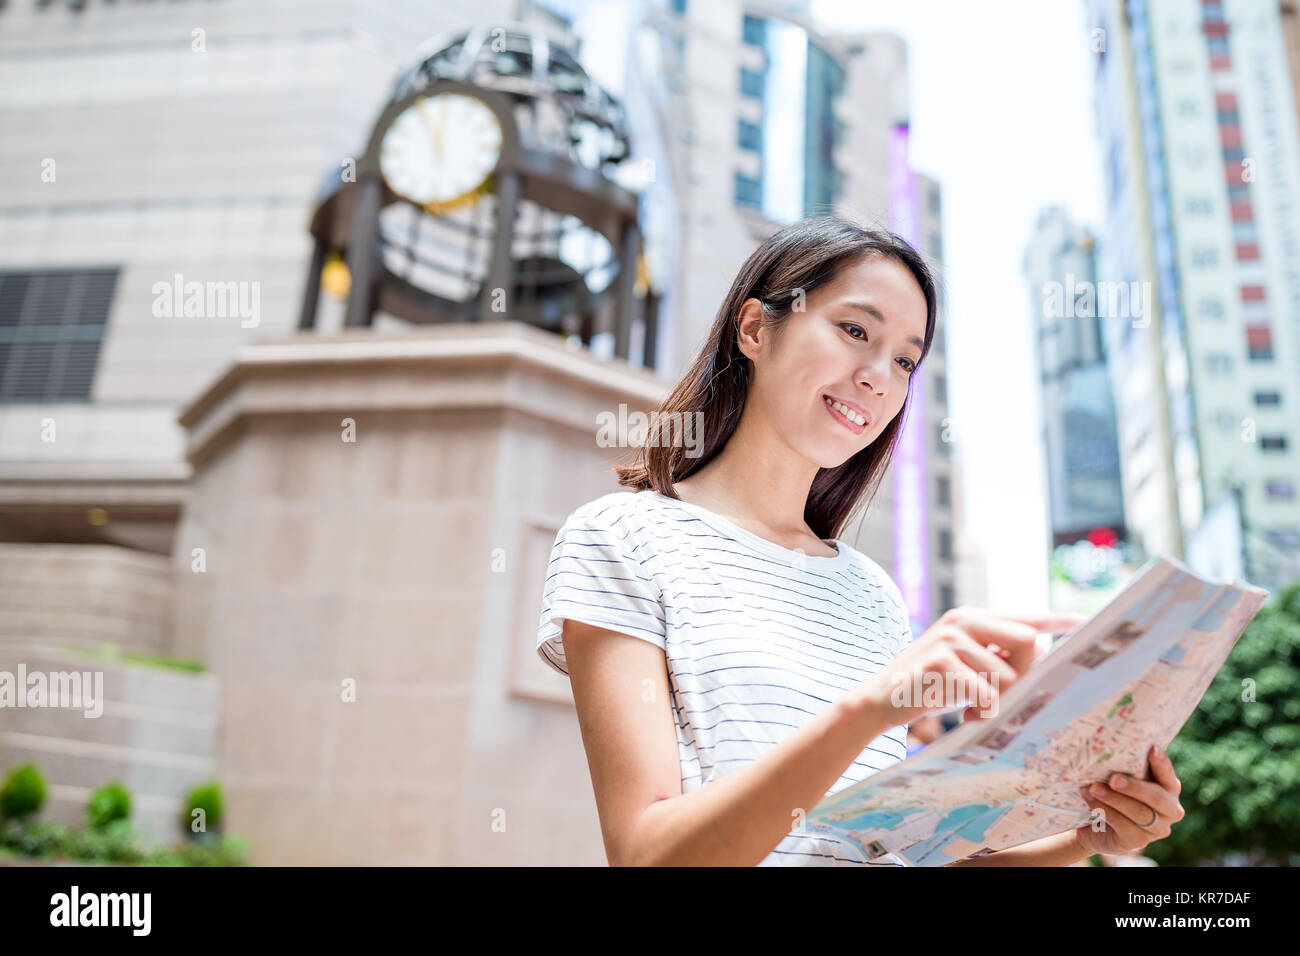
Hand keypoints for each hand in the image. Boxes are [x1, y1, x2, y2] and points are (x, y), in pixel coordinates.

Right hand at [857, 607, 1086, 727]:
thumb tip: (1041, 656)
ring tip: (972, 708)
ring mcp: (951, 637)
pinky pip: (986, 692)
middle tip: (1002, 699)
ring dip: (997, 702)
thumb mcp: (967, 667)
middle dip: (1025, 676)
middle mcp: (963, 619)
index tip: (1085, 621)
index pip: (1024, 616)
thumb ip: (997, 657)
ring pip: (1008, 675)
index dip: (1057, 619)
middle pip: (1029, 642)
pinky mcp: (941, 659)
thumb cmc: (928, 685)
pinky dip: (981, 711)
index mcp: (971, 617)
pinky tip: (964, 714)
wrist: (878, 700)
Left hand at [1075, 745, 1184, 856]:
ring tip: (1093, 788)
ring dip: (1114, 799)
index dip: (1162, 763)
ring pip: (1139, 813)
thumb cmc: (1113, 792)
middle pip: (1157, 798)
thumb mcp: (1122, 778)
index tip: (1152, 748)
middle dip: (1135, 787)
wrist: (1095, 825)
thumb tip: (1111, 743)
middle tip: (1113, 778)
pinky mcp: (1138, 841)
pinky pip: (1124, 826)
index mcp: (1169, 788)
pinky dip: (1105, 811)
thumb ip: (1125, 766)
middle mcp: (1170, 810)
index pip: (1167, 774)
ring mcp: (1157, 829)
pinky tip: (1090, 800)